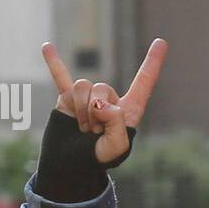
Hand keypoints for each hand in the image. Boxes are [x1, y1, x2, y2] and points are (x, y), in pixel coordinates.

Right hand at [41, 38, 167, 163]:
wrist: (71, 165)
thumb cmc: (97, 160)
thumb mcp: (116, 148)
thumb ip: (116, 124)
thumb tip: (102, 102)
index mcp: (127, 112)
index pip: (143, 84)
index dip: (152, 64)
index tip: (161, 42)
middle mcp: (109, 101)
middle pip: (103, 87)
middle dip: (95, 112)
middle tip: (94, 133)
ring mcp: (87, 99)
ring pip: (82, 86)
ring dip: (80, 110)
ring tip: (82, 129)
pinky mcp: (67, 99)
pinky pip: (60, 77)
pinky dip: (54, 64)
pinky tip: (47, 47)